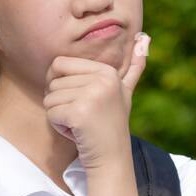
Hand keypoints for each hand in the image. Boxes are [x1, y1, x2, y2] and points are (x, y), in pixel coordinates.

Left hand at [44, 31, 149, 170]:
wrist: (113, 158)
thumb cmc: (112, 124)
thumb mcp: (124, 92)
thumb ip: (134, 67)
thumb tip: (145, 37)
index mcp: (107, 70)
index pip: (59, 64)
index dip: (63, 86)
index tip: (83, 101)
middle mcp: (102, 79)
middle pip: (53, 82)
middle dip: (61, 103)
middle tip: (84, 116)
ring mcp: (92, 96)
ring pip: (50, 99)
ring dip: (60, 116)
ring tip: (82, 124)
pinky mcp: (80, 113)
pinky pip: (51, 114)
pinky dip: (59, 127)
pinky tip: (78, 133)